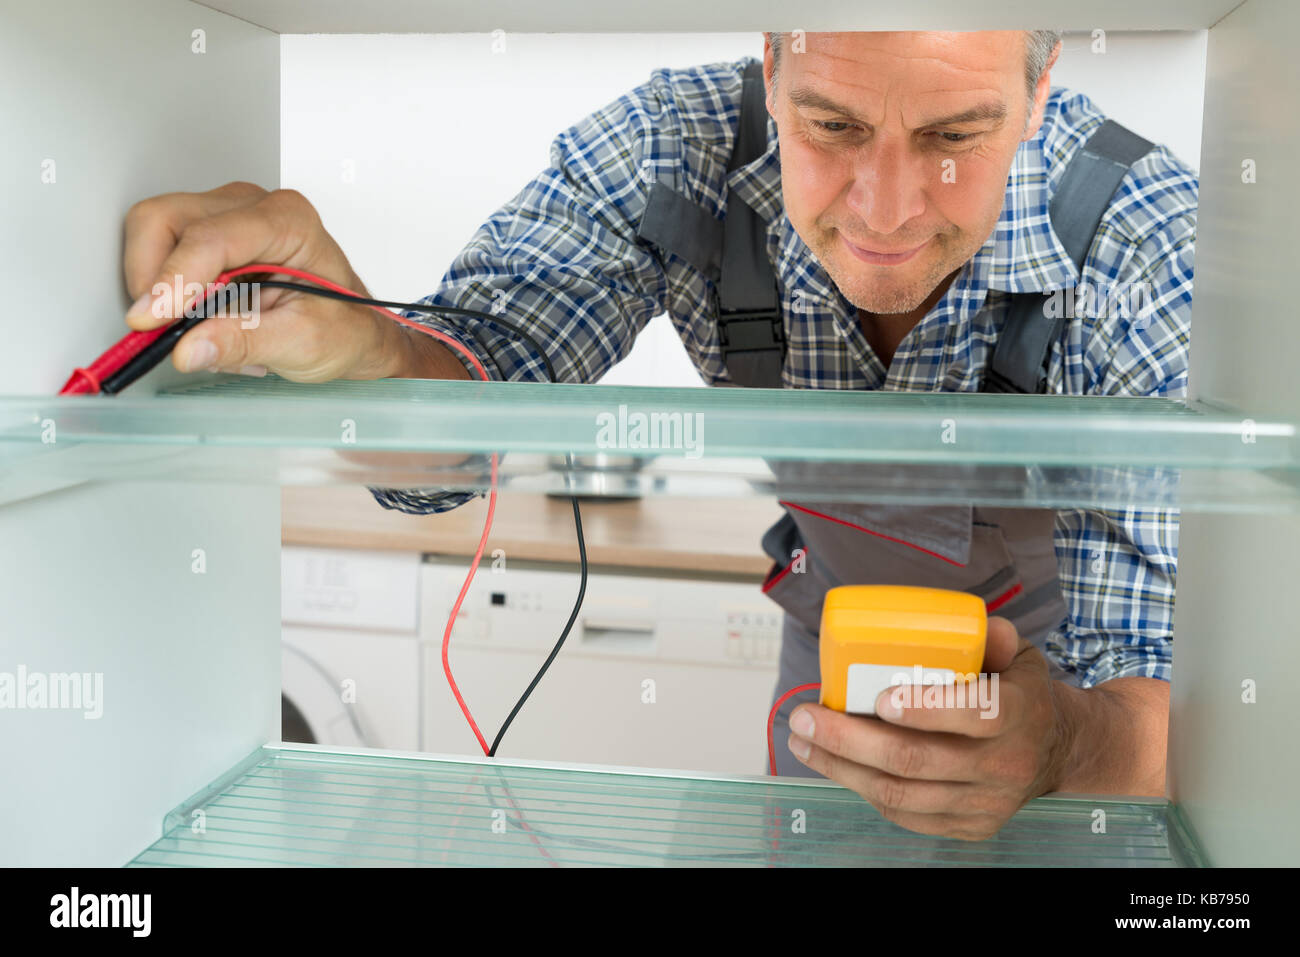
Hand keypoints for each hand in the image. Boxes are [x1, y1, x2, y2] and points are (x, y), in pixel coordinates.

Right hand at [121, 181, 464, 382]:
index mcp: (288, 221)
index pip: (210, 239)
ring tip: (195, 328)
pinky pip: (161, 249)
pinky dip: (165, 289)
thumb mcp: (303, 343)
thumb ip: (245, 343)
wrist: (353, 330)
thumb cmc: (342, 328)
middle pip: (167, 220)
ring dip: (156, 285)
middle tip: (158, 328)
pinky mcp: (208, 234)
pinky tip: (199, 319)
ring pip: (155, 230)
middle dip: (152, 277)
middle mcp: (253, 206)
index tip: (150, 319)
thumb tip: (188, 348)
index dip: (173, 279)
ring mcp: (226, 215)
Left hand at [786, 616, 1075, 840]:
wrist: (1054, 751)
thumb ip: (990, 637)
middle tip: (806, 716)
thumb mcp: (1018, 656)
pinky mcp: (968, 827)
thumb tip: (964, 624)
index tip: (879, 699)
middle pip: (917, 759)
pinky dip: (862, 789)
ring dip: (842, 767)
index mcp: (1020, 714)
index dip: (926, 709)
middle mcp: (1005, 765)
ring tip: (803, 740)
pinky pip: (905, 814)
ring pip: (901, 793)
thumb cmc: (1019, 694)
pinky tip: (833, 764)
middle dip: (850, 739)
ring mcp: (986, 803)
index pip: (976, 714)